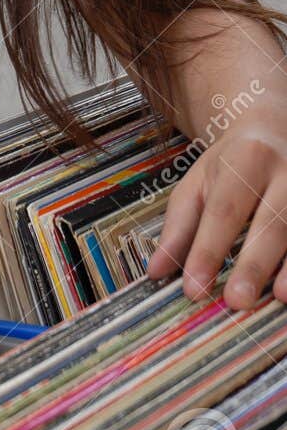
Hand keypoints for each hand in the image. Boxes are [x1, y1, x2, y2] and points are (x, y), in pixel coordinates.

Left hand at [147, 109, 286, 310]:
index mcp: (245, 159)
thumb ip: (178, 227)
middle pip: (271, 223)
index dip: (208, 250)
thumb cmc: (232, 164)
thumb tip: (156, 271)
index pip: (223, 210)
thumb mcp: (198, 182)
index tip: (193, 288)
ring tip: (277, 298)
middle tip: (235, 301)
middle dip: (253, 264)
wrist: (276, 128)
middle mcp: (285, 172)